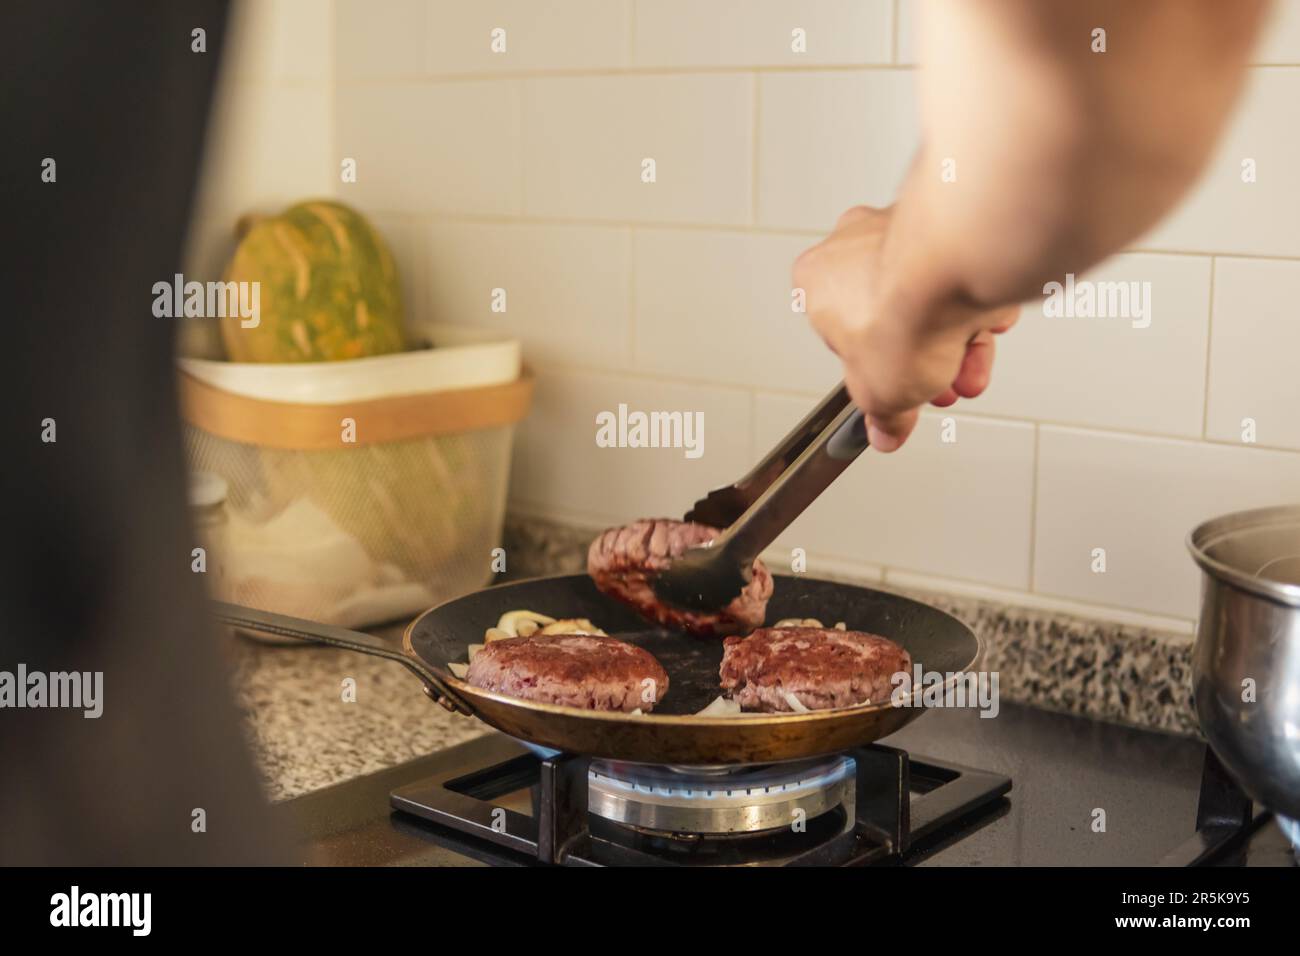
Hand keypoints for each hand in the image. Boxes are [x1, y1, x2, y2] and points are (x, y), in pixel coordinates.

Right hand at [794, 205, 1018, 450]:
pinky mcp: (950, 224)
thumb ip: (882, 415)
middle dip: (921, 359)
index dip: (875, 370)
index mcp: (817, 279)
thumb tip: (886, 430)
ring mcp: (904, 228)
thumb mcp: (880, 393)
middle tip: (939, 387)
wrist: (956, 266)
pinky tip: (987, 331)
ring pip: (930, 297)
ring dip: (953, 343)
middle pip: (891, 317)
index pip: (843, 336)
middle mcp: (854, 244)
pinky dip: (974, 306)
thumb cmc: (902, 311)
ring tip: (969, 372)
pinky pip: (962, 273)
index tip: (895, 388)